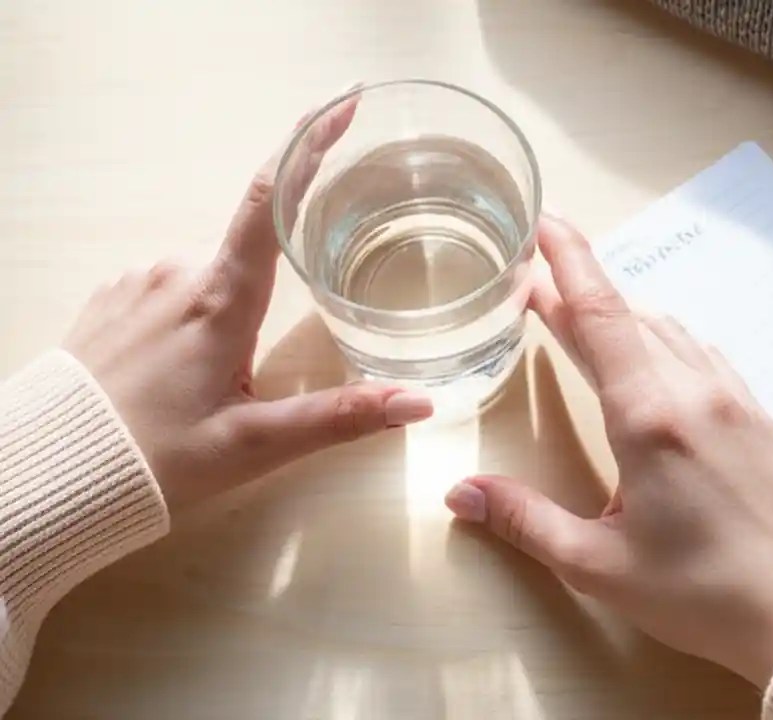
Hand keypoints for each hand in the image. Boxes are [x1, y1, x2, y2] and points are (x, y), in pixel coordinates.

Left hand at [62, 100, 433, 509]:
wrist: (53, 474)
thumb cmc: (156, 459)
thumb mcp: (254, 445)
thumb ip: (338, 418)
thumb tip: (419, 401)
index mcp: (219, 301)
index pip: (270, 202)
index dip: (308, 147)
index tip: (342, 106)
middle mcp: (176, 273)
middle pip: (248, 260)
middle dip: (262, 307)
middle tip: (245, 384)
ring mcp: (136, 280)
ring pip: (208, 281)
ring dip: (222, 320)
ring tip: (200, 394)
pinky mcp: (110, 298)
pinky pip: (168, 292)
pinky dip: (184, 322)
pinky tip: (170, 375)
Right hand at [445, 216, 772, 686]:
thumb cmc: (702, 596)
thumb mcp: (599, 564)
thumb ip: (525, 521)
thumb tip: (459, 494)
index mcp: (649, 417)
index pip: (599, 317)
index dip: (567, 263)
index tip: (545, 220)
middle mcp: (696, 392)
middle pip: (630, 318)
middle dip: (581, 292)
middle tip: (539, 279)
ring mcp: (738, 401)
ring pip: (672, 333)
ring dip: (625, 318)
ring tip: (586, 322)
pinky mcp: (763, 420)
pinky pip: (707, 358)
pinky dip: (667, 343)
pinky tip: (658, 363)